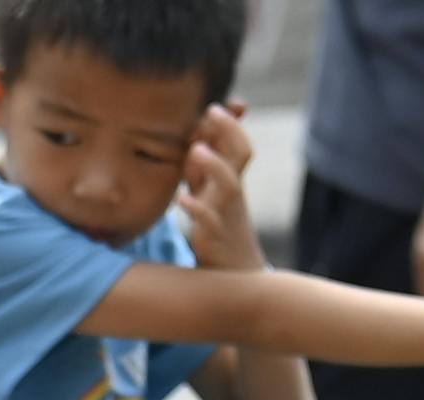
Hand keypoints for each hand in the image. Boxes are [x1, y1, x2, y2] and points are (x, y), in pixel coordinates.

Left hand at [174, 97, 262, 269]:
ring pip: (230, 184)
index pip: (237, 142)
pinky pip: (209, 220)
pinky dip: (197, 208)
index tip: (213, 106)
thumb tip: (191, 136)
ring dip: (214, 165)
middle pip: (242, 153)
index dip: (229, 123)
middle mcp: (231, 190)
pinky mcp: (215, 236)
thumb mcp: (209, 191)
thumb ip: (200, 165)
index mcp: (231, 177)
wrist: (232, 271)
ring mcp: (226, 212)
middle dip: (229, 130)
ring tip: (196, 151)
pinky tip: (181, 199)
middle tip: (211, 111)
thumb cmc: (218, 225)